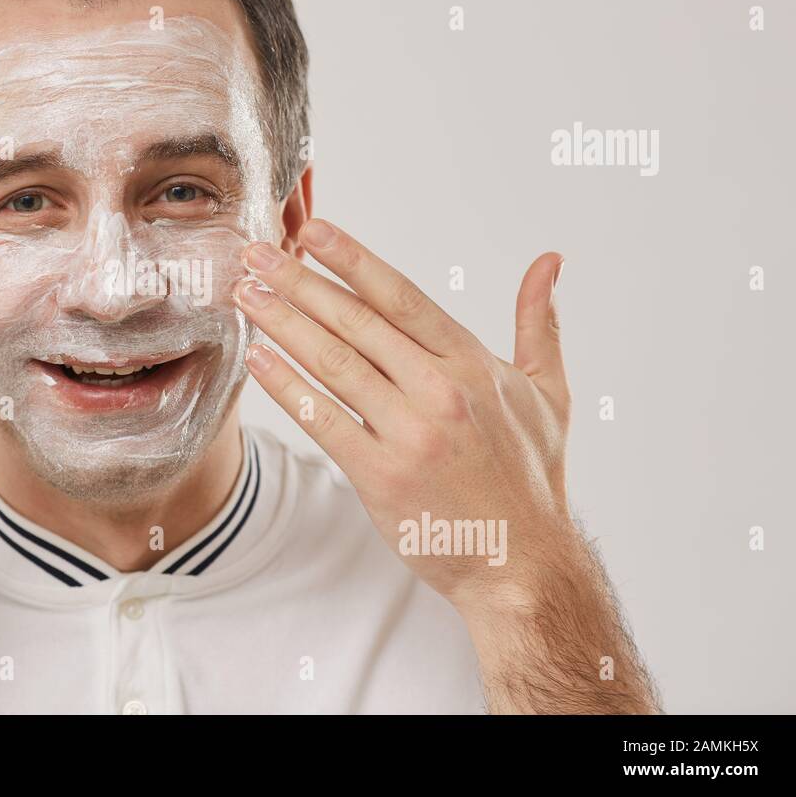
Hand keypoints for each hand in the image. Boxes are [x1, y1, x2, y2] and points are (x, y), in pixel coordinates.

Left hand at [235, 218, 657, 711]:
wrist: (522, 565)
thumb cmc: (531, 478)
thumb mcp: (549, 393)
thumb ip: (539, 323)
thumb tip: (549, 261)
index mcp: (474, 365)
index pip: (401, 297)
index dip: (352, 260)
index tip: (313, 231)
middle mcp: (440, 391)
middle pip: (355, 321)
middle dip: (299, 281)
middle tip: (257, 253)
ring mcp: (409, 433)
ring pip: (332, 363)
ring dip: (282, 324)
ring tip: (246, 295)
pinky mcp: (380, 474)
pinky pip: (322, 420)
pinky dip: (287, 387)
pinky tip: (258, 360)